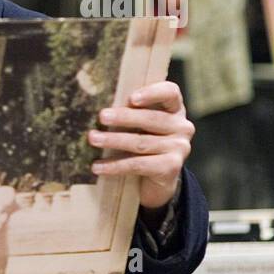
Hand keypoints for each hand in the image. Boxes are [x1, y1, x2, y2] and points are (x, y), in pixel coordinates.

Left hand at [88, 81, 193, 209]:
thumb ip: (128, 112)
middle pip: (151, 118)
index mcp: (174, 109)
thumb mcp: (139, 125)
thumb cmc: (142, 143)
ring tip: (93, 139)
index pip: (170, 93)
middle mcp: (181, 126)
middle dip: (124, 117)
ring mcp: (179, 147)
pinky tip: (97, 167)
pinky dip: (115, 166)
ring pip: (141, 142)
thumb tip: (98, 109)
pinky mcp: (171, 167)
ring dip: (113, 140)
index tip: (131, 98)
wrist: (156, 180)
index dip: (152, 93)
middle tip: (101, 116)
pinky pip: (138, 165)